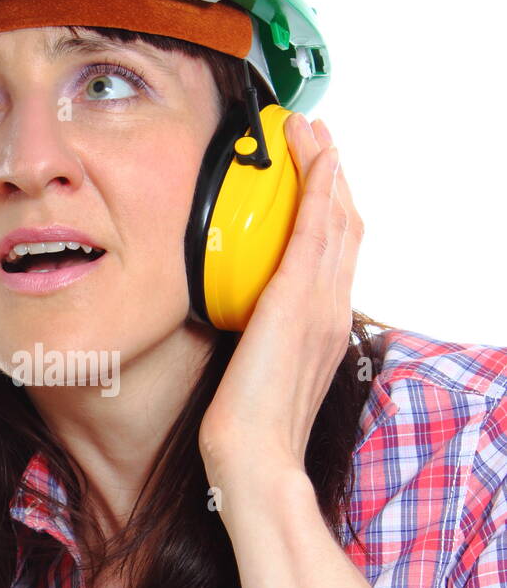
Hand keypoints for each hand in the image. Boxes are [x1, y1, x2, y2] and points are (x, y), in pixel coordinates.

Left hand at [198, 115, 363, 489]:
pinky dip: (319, 186)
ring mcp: (321, 303)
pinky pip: (316, 227)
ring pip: (335, 217)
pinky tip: (315, 156)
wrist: (255, 458)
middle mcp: (332, 309)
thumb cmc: (249, 429)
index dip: (331, 210)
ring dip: (324, 166)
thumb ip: (260, 344)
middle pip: (344, 226)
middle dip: (332, 176)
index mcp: (324, 328)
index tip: (319, 178)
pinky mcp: (299, 299)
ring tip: (310, 129)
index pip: (336, 255)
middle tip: (318, 135)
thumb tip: (244, 330)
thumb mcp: (257, 375)